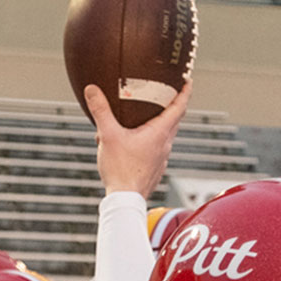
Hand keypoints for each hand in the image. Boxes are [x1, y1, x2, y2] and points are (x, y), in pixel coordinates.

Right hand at [89, 83, 188, 198]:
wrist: (125, 200)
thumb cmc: (120, 170)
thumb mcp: (107, 135)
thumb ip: (100, 111)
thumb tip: (92, 90)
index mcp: (159, 133)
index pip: (179, 107)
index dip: (185, 91)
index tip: (188, 80)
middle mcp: (165, 145)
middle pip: (175, 120)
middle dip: (173, 105)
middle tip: (168, 92)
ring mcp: (161, 158)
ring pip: (166, 135)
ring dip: (161, 123)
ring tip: (148, 116)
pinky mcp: (155, 169)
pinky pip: (157, 149)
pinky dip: (152, 140)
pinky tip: (137, 142)